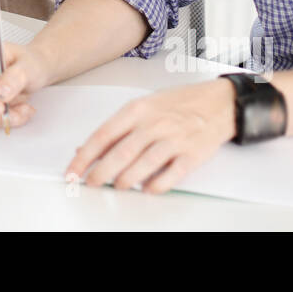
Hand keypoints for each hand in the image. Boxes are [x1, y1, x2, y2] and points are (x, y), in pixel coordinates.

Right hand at [0, 38, 53, 128]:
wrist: (34, 68)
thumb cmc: (31, 62)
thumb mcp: (30, 66)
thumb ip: (16, 77)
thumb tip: (1, 93)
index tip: (1, 109)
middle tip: (20, 113)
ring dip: (0, 117)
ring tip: (22, 110)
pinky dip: (0, 119)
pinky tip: (15, 111)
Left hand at [66, 79, 236, 193]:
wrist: (220, 102)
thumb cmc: (180, 103)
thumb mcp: (145, 105)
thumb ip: (119, 126)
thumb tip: (88, 148)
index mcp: (138, 109)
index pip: (103, 135)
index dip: (84, 156)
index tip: (72, 170)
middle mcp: (154, 123)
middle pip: (120, 153)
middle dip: (100, 172)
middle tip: (91, 183)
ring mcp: (174, 139)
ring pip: (142, 166)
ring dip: (125, 181)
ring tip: (117, 186)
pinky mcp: (192, 155)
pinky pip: (170, 175)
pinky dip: (156, 186)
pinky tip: (147, 189)